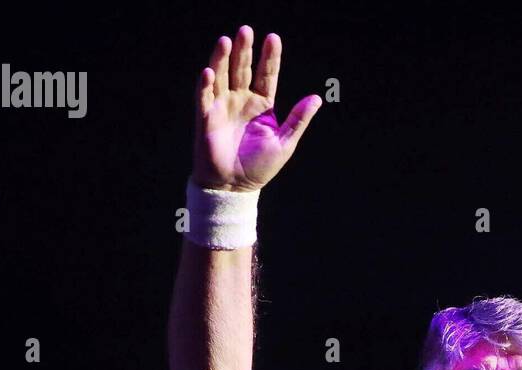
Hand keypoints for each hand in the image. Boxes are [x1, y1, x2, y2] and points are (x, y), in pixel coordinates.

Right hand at [191, 27, 320, 192]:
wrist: (235, 186)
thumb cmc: (260, 167)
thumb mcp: (285, 142)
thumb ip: (298, 119)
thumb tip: (317, 98)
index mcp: (262, 105)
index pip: (267, 75)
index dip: (270, 58)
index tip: (273, 38)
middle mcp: (241, 99)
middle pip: (242, 68)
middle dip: (244, 50)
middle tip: (246, 30)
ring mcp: (223, 105)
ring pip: (222, 75)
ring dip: (222, 58)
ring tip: (227, 40)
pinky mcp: (206, 116)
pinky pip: (205, 96)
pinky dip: (206, 84)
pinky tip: (210, 71)